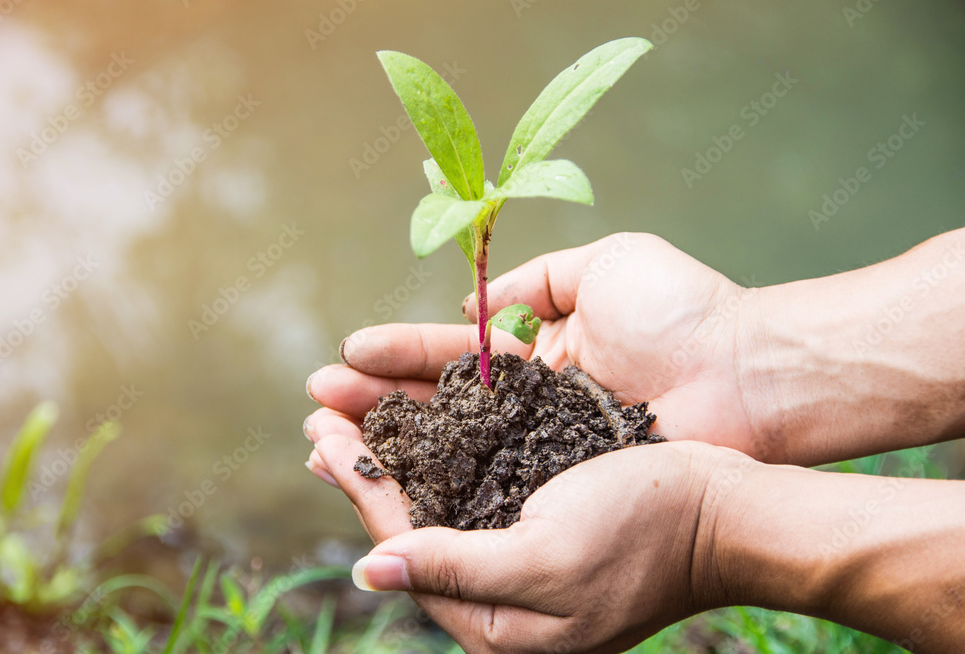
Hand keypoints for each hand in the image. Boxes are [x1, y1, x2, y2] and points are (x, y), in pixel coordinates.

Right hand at [307, 233, 763, 457]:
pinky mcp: (566, 486)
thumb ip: (537, 280)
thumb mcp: (605, 265)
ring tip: (328, 440)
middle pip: (440, 407)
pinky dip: (444, 488)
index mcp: (539, 351)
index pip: (451, 355)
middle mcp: (533, 406)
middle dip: (376, 404)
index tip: (347, 356)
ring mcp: (546, 450)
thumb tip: (475, 303)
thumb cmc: (684, 312)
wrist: (749, 374)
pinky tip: (395, 485)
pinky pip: (494, 488)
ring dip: (393, 445)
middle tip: (316, 405)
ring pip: (455, 452)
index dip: (398, 356)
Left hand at [312, 423, 732, 652]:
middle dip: (365, 469)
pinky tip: (417, 431)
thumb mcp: (549, 558)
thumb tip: (367, 572)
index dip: (360, 486)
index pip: (403, 547)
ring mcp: (520, 562)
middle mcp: (500, 598)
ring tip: (348, 421)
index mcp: (497, 622)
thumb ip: (457, 570)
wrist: (724, 513)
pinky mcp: (539, 527)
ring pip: (436, 505)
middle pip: (410, 528)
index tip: (320, 436)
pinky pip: (471, 491)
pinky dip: (438, 457)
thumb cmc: (646, 533)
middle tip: (318, 419)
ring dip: (394, 459)